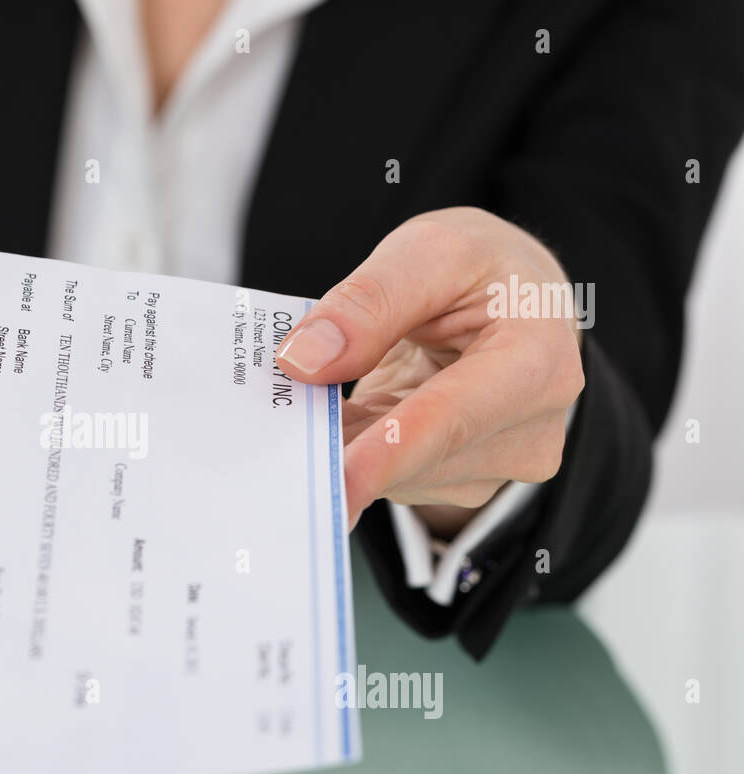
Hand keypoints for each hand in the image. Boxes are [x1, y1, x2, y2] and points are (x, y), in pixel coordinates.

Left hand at [275, 207, 584, 536]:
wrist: (516, 300)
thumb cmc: (484, 269)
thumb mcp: (432, 250)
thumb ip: (369, 301)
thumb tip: (305, 360)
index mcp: (537, 361)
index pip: (451, 419)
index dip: (388, 452)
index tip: (337, 484)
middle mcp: (529, 429)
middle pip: (413, 456)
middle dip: (342, 441)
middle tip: (276, 416)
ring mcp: (497, 464)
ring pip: (392, 473)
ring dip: (346, 441)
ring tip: (325, 391)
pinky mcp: (461, 480)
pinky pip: (385, 475)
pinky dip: (352, 447)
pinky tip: (340, 414)